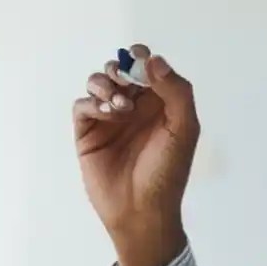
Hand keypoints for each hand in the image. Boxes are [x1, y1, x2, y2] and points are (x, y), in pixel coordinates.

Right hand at [73, 44, 198, 265]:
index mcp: (160, 104)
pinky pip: (82, 105)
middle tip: (126, 81)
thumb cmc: (168, 172)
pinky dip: (92, 102)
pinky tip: (108, 114)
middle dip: (121, 69)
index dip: (142, 57)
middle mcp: (134, 107)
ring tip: (120, 105)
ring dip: (105, 84)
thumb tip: (154, 60)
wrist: (141, 210)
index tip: (139, 56)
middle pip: (120, 70)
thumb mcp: (184, 129)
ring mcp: (109, 119)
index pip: (148, 68)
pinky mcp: (88, 133)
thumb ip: (177, 92)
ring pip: (98, 83)